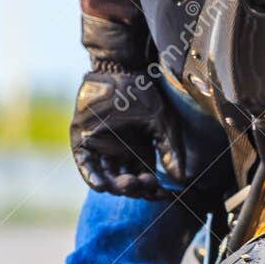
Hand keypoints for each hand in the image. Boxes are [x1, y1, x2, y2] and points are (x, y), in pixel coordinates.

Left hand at [69, 16, 183, 201]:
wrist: (119, 70)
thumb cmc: (143, 94)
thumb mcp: (162, 124)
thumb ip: (171, 151)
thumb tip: (181, 178)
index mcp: (140, 153)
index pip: (145, 181)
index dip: (152, 190)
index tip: (160, 192)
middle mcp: (120, 154)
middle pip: (127, 183)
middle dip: (135, 188)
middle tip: (141, 183)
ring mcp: (101, 148)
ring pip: (107, 177)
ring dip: (115, 187)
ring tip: (124, 186)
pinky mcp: (83, 140)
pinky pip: (86, 165)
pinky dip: (93, 177)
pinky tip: (102, 186)